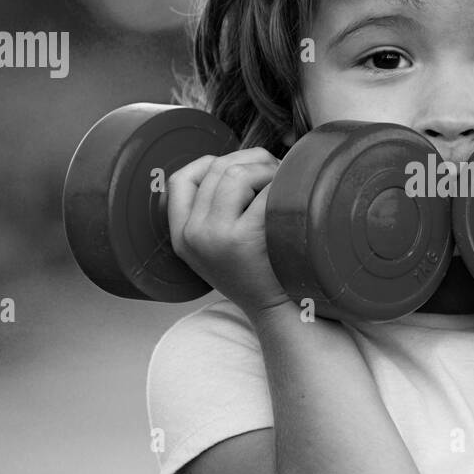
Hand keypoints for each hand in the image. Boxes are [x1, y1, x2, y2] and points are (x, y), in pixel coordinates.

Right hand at [167, 147, 290, 321]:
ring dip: (267, 169)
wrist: (282, 312)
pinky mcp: (245, 238)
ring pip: (237, 173)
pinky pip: (264, 190)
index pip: (180, 179)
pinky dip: (282, 185)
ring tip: (284, 184)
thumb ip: (213, 211)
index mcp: (182, 236)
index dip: (210, 163)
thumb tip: (234, 162)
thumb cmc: (260, 271)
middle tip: (277, 175)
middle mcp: (193, 235)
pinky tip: (293, 198)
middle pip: (218, 169)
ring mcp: (216, 236)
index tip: (239, 170)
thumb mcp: (220, 246)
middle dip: (252, 162)